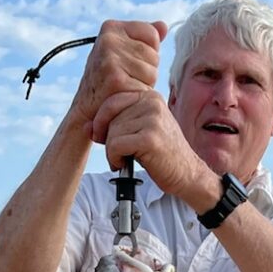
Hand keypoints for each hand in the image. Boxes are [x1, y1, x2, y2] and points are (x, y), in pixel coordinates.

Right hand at [68, 19, 166, 134]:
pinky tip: (124, 99)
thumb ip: (143, 39)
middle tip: (125, 80)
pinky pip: (146, 87)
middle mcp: (108, 40)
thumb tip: (163, 26)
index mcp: (111, 28)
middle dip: (145, 71)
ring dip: (143, 85)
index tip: (127, 64)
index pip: (152, 34)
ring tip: (124, 89)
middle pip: (154, 55)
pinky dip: (139, 97)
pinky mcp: (116, 80)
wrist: (86, 114)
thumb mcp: (122, 54)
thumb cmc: (107, 83)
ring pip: (152, 72)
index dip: (146, 54)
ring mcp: (111, 60)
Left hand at [94, 89, 213, 204]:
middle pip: (110, 117)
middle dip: (108, 139)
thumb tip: (85, 126)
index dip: (101, 120)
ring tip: (125, 159)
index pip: (112, 100)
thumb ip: (115, 125)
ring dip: (112, 151)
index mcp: (150, 97)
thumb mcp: (138, 133)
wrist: (187, 175)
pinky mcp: (150, 138)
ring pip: (112, 132)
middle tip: (119, 154)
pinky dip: (115, 158)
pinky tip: (124, 163)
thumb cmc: (162, 155)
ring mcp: (152, 119)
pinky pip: (116, 145)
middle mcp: (152, 103)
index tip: (102, 136)